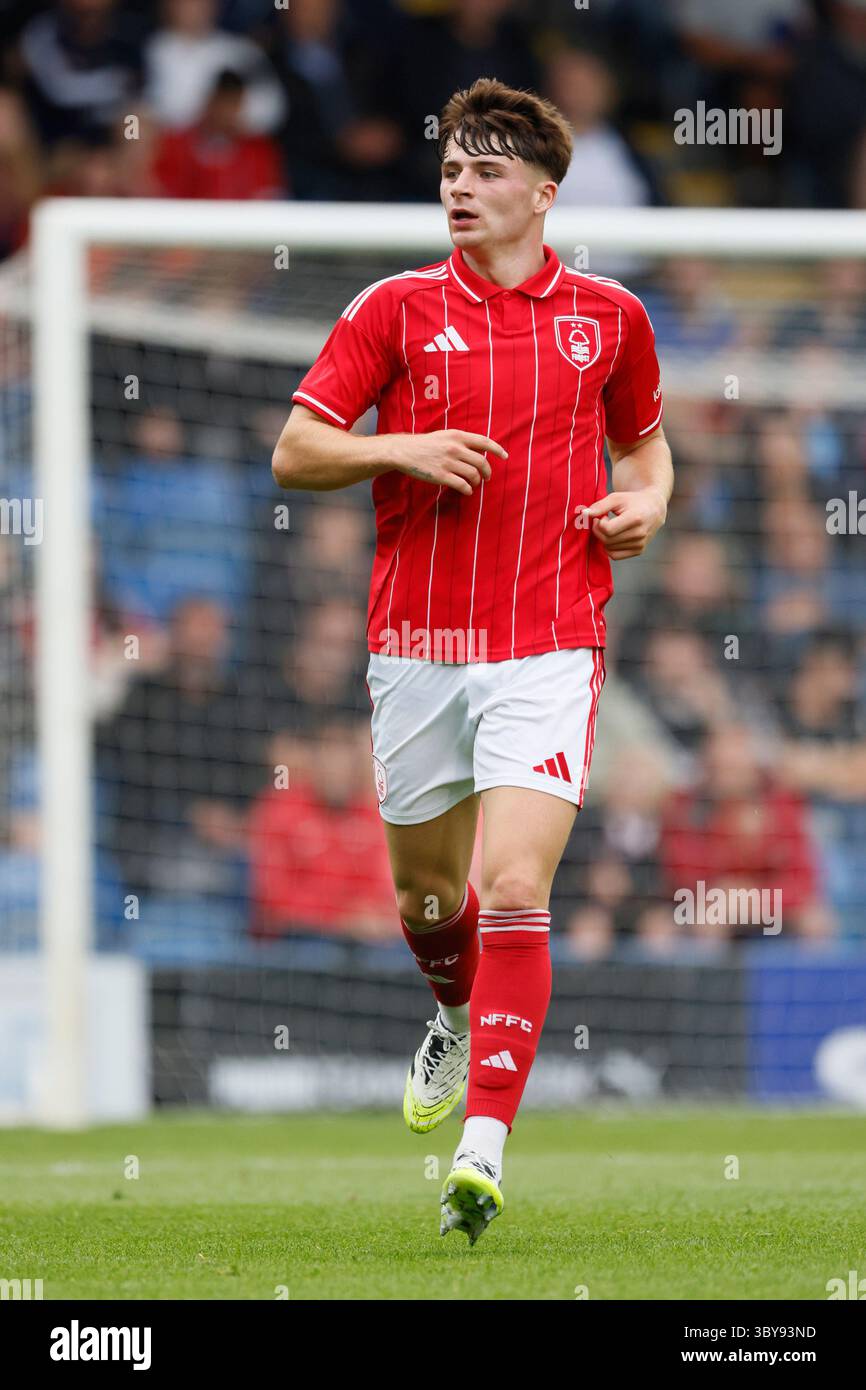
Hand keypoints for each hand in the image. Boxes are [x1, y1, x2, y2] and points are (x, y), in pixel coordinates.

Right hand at [388, 429, 506, 495]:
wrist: (404, 451)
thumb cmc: (426, 444)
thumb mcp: (445, 436)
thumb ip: (462, 441)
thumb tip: (481, 450)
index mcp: (457, 436)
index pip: (484, 442)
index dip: (497, 449)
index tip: (505, 456)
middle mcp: (455, 448)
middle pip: (481, 462)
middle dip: (487, 472)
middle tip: (487, 477)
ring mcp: (448, 462)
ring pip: (473, 475)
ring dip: (476, 481)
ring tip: (473, 483)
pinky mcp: (441, 476)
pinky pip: (462, 485)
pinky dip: (468, 489)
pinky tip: (466, 490)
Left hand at [579, 486, 666, 559]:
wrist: (654, 508)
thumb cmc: (632, 501)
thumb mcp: (616, 498)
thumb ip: (600, 506)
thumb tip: (584, 514)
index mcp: (635, 518)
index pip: (607, 530)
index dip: (599, 523)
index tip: (602, 516)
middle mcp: (639, 534)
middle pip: (607, 540)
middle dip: (599, 531)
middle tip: (603, 521)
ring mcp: (640, 544)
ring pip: (609, 549)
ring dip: (604, 538)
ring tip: (611, 527)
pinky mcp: (639, 551)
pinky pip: (615, 556)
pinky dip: (609, 547)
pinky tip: (614, 536)